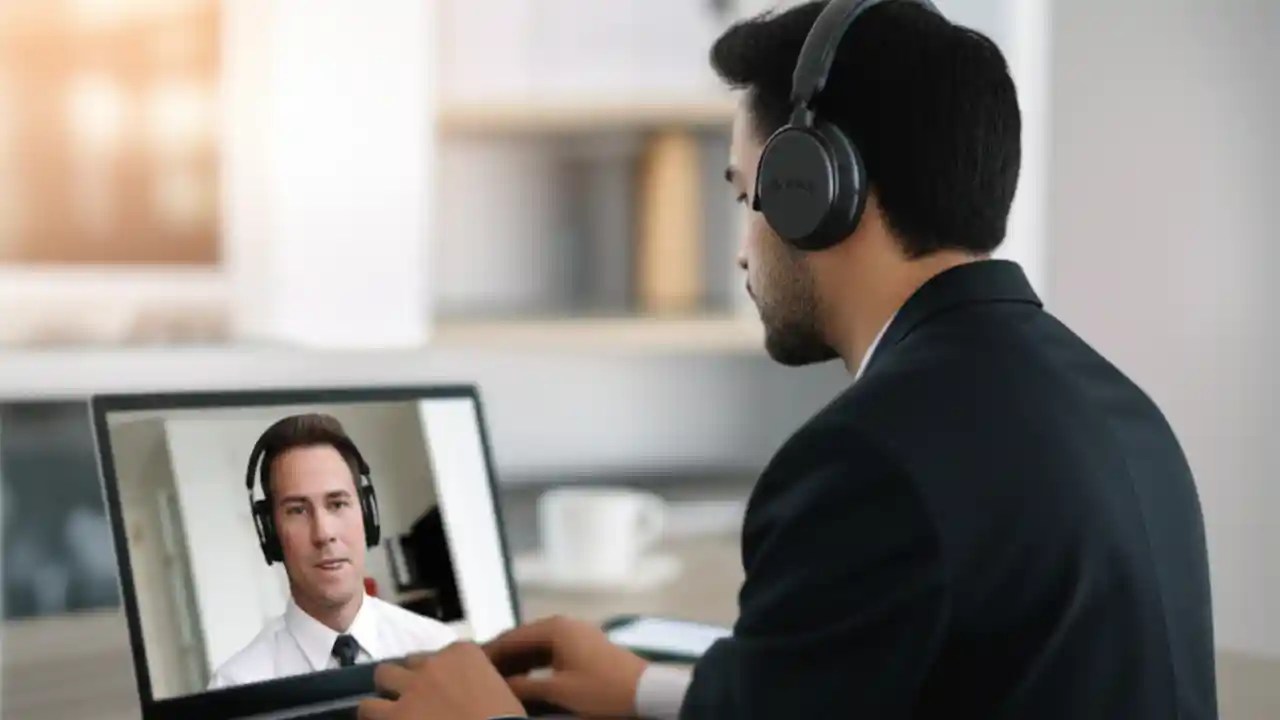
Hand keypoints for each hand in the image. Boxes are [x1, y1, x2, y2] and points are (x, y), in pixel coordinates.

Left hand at [358, 642, 525, 719]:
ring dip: (388, 691)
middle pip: (408, 662)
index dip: (439, 673)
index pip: (441, 653)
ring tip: (391, 711)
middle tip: (415, 700)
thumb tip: (467, 692)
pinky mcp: (393, 715)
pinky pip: (367, 708)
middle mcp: (433, 664)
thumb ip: (478, 682)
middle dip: (410, 678)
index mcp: (464, 653)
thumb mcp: (499, 692)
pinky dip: (374, 716)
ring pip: (382, 677)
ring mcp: (411, 688)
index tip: (444, 689)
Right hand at [484, 615, 648, 717]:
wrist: (645, 691)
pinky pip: (549, 652)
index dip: (489, 653)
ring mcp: (575, 633)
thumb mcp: (559, 691)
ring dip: (517, 662)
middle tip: (479, 675)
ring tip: (497, 681)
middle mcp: (563, 624)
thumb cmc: (604, 689)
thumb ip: (525, 687)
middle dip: (501, 658)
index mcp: (555, 628)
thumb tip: (500, 688)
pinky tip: (524, 680)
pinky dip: (534, 664)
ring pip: (535, 646)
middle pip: (522, 639)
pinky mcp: (584, 646)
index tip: (469, 667)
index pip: (511, 637)